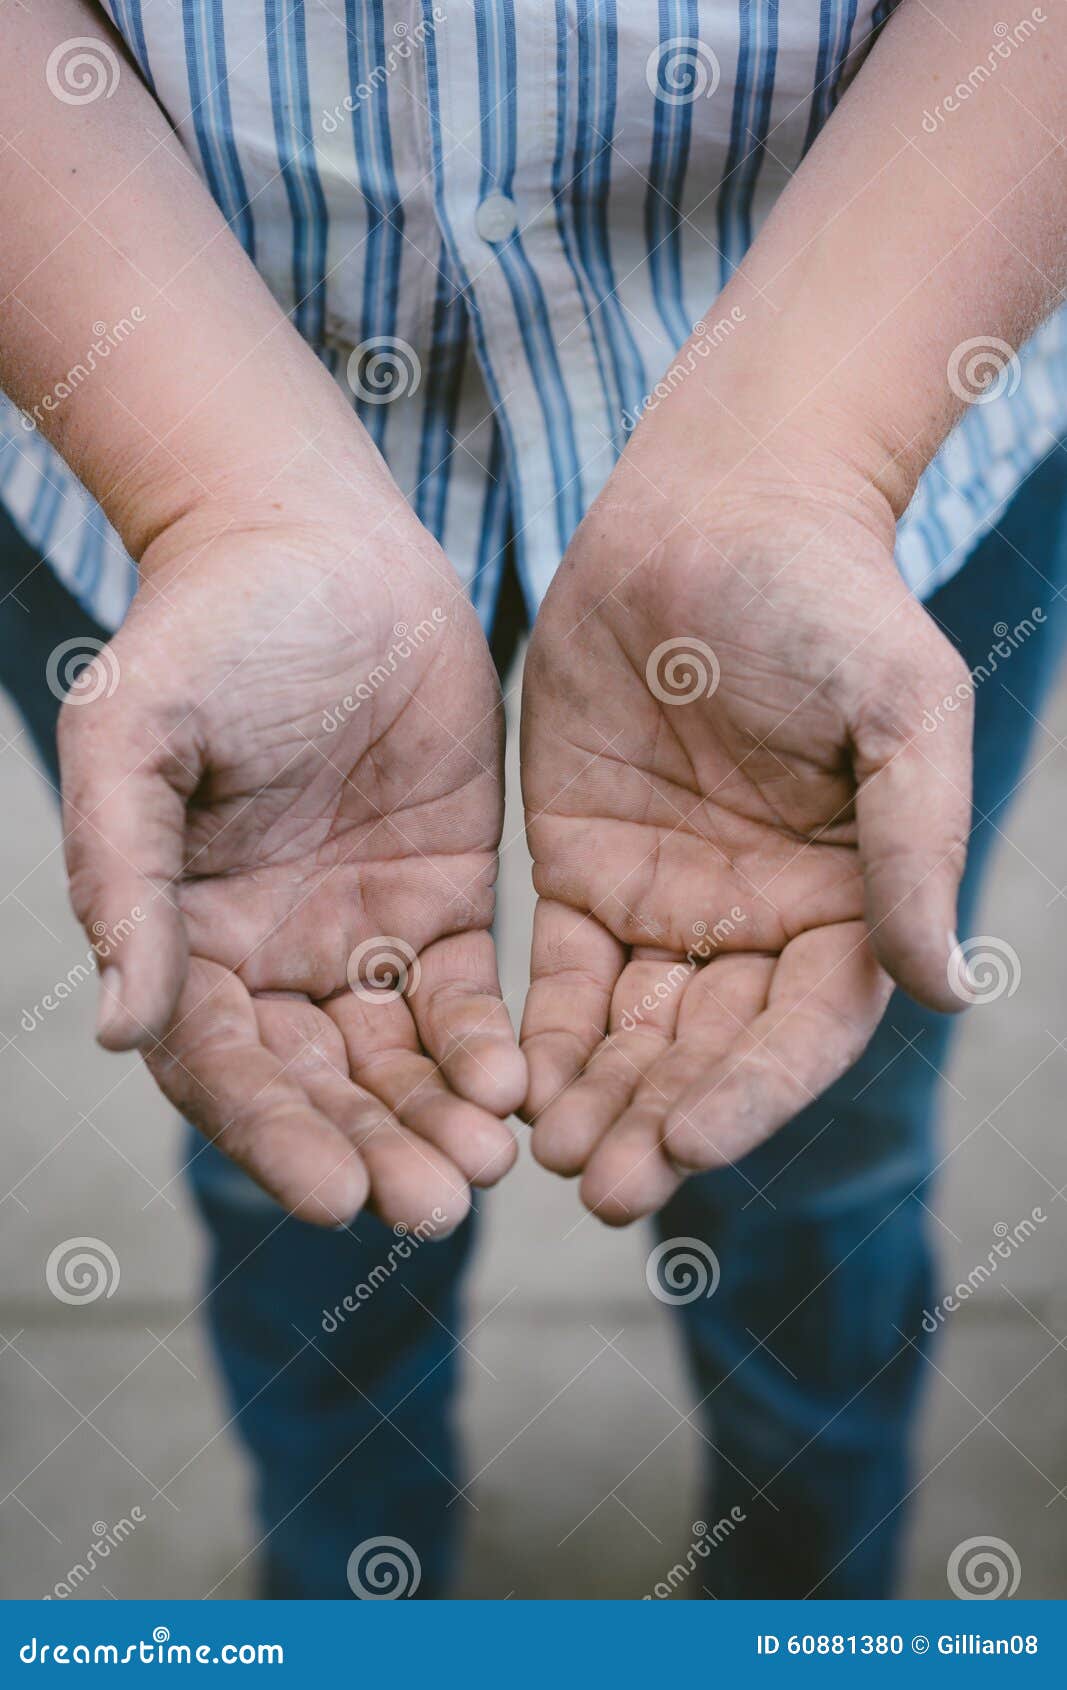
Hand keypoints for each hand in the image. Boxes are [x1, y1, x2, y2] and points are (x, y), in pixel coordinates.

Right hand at [59, 465, 524, 1228]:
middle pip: (322, 1087)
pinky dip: (489, 1049)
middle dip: (375, 1147)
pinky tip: (518, 1086)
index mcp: (186, 937)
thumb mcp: (134, 740)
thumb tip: (117, 1030)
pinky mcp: (446, 901)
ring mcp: (363, 935)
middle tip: (437, 1205)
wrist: (322, 547)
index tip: (335, 1193)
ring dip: (438, 1119)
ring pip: (399, 1061)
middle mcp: (272, 958)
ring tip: (488, 1165)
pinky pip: (469, 998)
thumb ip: (126, 880)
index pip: (226, 1068)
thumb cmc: (210, 631)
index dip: (275, 1135)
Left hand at [520, 440, 972, 1224]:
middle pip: (706, 1052)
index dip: (750, 1094)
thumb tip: (946, 986)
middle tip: (603, 1188)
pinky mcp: (581, 870)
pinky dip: (536, 1034)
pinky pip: (556, 973)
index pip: (800, 1030)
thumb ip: (914, 844)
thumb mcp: (900, 710)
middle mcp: (755, 923)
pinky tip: (505, 1086)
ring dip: (594, 1100)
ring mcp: (666, 903)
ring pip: (629, 1031)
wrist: (713, 513)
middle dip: (658, 1122)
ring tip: (550, 1160)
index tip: (688, 1145)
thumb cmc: (827, 599)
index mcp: (844, 902)